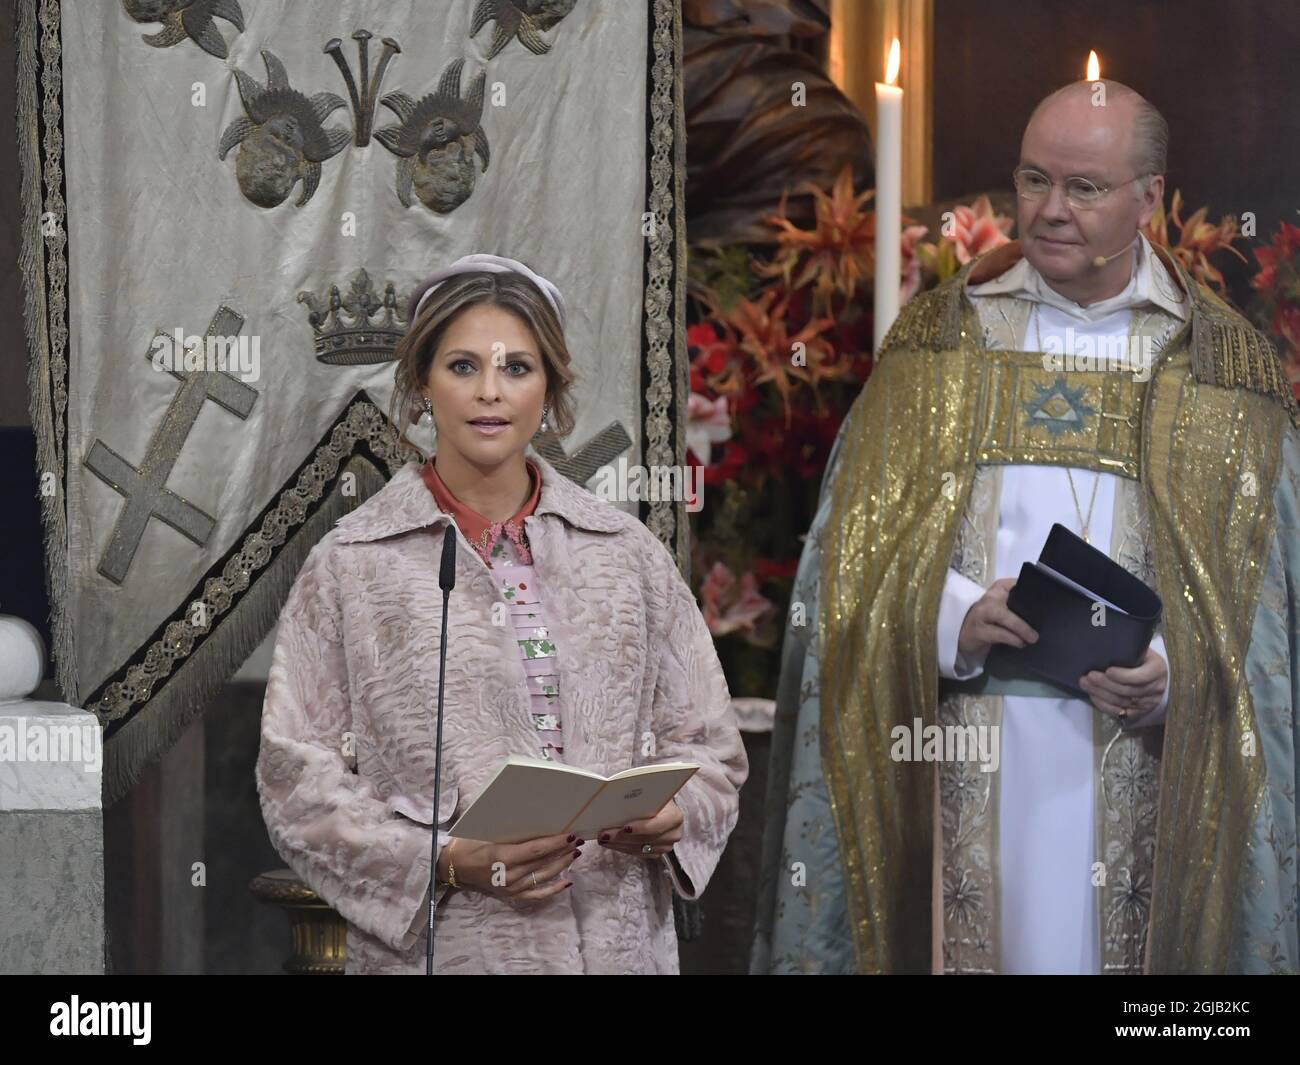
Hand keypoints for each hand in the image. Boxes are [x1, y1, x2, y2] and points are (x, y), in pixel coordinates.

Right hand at [438, 832, 579, 904]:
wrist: (453, 866)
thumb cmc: (468, 843)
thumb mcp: (485, 831)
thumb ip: (510, 828)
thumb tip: (535, 816)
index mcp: (502, 856)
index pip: (535, 850)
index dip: (555, 842)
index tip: (570, 834)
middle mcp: (508, 874)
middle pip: (542, 862)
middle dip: (563, 850)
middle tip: (579, 838)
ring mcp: (511, 887)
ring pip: (543, 877)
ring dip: (562, 865)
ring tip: (575, 853)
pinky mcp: (511, 895)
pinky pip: (536, 895)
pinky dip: (553, 890)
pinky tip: (567, 882)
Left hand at [598, 797, 682, 858]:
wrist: (660, 804)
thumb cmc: (653, 796)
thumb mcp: (650, 792)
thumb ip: (638, 795)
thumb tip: (615, 796)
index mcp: (675, 816)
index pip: (659, 825)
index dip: (642, 828)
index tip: (625, 827)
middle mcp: (673, 833)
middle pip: (646, 839)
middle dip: (623, 837)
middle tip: (604, 834)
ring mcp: (665, 845)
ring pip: (639, 849)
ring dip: (619, 844)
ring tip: (603, 838)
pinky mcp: (656, 852)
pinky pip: (637, 853)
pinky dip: (622, 848)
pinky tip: (610, 842)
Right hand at [957, 577, 1038, 661]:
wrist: (963, 635)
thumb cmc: (988, 620)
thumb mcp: (1002, 608)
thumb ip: (1019, 606)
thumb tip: (1043, 615)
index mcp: (999, 588)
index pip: (1018, 585)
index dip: (1033, 593)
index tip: (1046, 604)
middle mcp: (990, 597)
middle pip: (1013, 601)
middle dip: (1029, 612)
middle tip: (1040, 627)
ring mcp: (982, 613)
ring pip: (1005, 617)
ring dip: (1021, 628)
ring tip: (1033, 638)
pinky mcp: (978, 631)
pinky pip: (999, 634)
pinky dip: (1012, 639)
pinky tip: (1020, 643)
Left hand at [1080, 647, 1166, 721]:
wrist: (1153, 674)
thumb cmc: (1141, 658)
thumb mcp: (1140, 650)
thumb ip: (1129, 650)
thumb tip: (1103, 646)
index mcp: (1158, 670)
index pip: (1141, 676)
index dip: (1124, 676)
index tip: (1108, 670)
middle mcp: (1156, 688)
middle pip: (1128, 690)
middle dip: (1105, 684)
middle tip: (1088, 676)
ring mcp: (1148, 703)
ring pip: (1122, 702)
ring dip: (1100, 694)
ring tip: (1085, 684)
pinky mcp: (1139, 713)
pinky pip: (1120, 712)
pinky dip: (1104, 705)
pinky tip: (1093, 696)